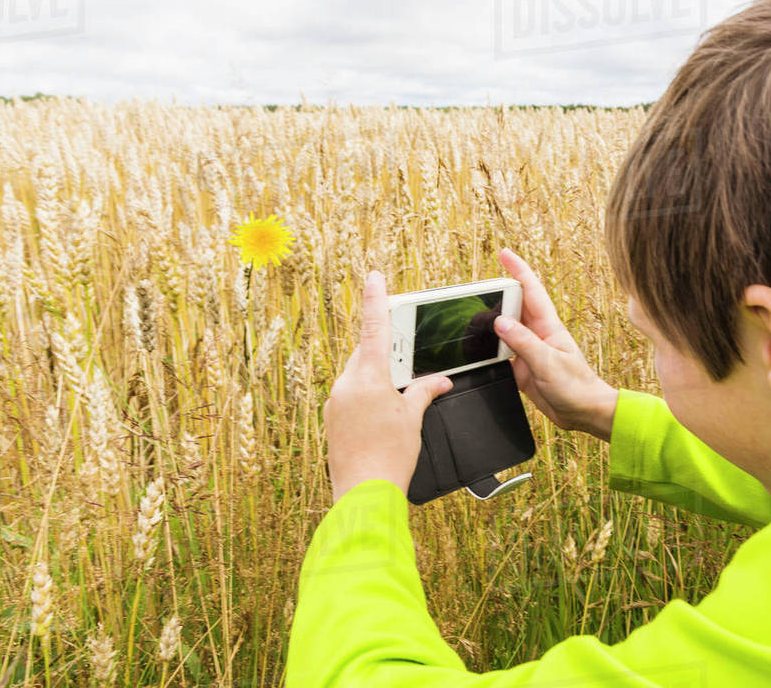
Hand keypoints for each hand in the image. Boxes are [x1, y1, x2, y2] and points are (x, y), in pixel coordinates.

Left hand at [323, 270, 455, 502]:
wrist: (364, 493)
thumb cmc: (390, 455)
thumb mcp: (412, 418)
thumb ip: (423, 392)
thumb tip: (437, 382)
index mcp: (367, 377)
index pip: (375, 329)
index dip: (377, 300)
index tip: (374, 277)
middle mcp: (346, 384)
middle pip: (367, 354)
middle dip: (386, 355)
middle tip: (407, 364)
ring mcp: (336, 402)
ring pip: (359, 376)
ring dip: (378, 380)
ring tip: (398, 404)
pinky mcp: (333, 420)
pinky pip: (352, 396)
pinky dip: (368, 398)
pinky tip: (383, 419)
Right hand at [493, 248, 618, 440]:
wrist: (584, 413)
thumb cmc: (577, 386)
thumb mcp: (549, 363)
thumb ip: (524, 343)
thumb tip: (500, 322)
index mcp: (548, 326)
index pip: (531, 291)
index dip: (518, 269)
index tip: (504, 253)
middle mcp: (538, 335)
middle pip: (513, 307)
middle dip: (497, 294)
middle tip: (477, 288)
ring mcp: (530, 351)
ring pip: (505, 330)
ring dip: (490, 323)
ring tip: (471, 318)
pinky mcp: (523, 369)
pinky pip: (502, 353)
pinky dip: (489, 350)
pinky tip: (478, 350)